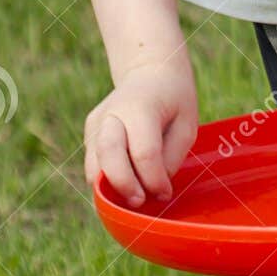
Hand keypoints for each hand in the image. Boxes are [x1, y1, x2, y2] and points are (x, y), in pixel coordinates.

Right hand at [83, 57, 198, 206]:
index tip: (165, 194)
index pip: (144, 151)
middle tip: (140, 202)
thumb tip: (155, 189)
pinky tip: (124, 187)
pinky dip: (106, 180)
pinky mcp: (89, 133)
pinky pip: (93, 164)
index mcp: (141, 108)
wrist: (149, 73)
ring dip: (110, 188)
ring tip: (133, 199)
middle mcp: (112, 114)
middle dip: (123, 185)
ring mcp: (96, 123)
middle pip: (109, 155)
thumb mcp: (187, 124)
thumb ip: (172, 156)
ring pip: (94, 164)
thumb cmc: (174, 101)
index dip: (154, 178)